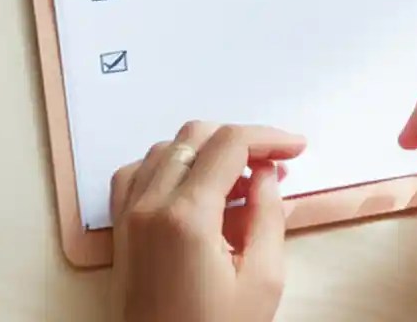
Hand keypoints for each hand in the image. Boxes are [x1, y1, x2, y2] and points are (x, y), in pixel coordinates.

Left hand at [110, 122, 306, 321]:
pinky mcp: (120, 231)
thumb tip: (266, 174)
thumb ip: (268, 215)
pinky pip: (139, 174)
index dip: (269, 137)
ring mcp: (128, 217)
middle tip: (275, 166)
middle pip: (196, 136)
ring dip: (208, 153)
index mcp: (186, 216)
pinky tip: (196, 189)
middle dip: (242, 141)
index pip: (229, 145)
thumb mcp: (262, 280)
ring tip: (242, 184)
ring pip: (167, 149)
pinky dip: (171, 166)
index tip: (296, 148)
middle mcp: (149, 206)